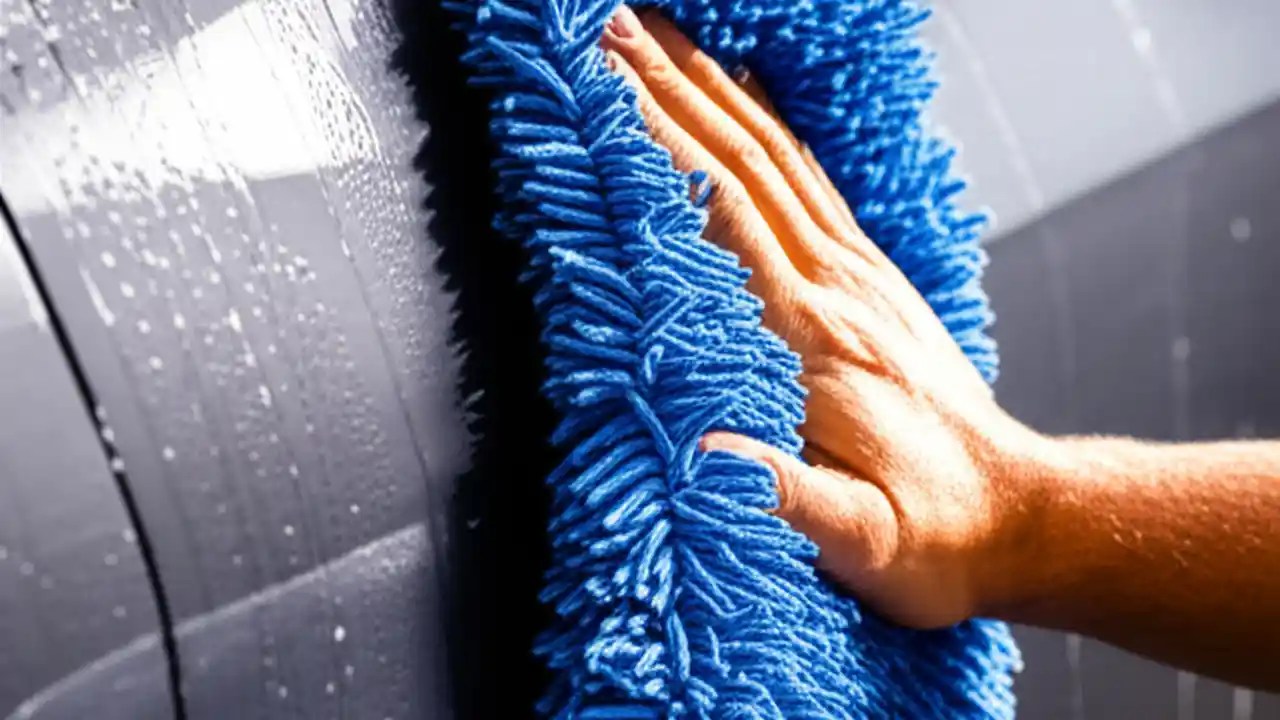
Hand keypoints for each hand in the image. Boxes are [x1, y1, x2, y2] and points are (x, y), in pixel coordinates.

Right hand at [601, 7, 1045, 627]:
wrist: (1017, 515)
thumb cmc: (932, 534)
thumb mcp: (862, 542)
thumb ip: (788, 498)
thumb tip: (708, 456)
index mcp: (814, 341)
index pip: (724, 213)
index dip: (661, 140)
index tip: (606, 82)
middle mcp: (834, 287)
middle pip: (741, 159)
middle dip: (669, 85)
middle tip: (606, 25)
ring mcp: (855, 273)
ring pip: (773, 153)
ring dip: (710, 85)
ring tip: (654, 32)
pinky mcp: (868, 277)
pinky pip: (809, 178)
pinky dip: (765, 120)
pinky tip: (738, 87)